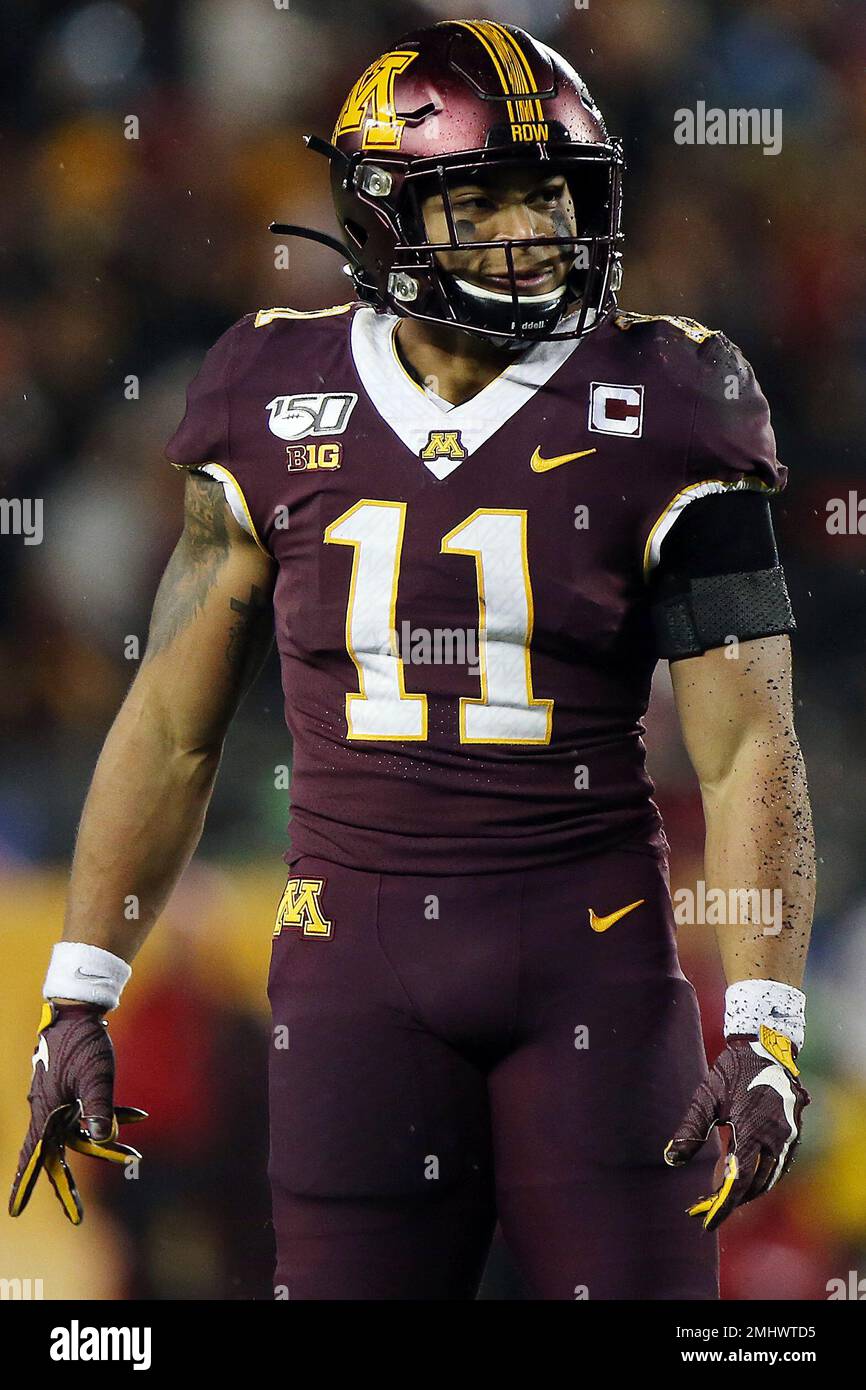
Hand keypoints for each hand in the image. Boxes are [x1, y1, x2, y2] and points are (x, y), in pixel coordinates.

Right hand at [9, 1001, 145, 1224]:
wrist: (80, 1009)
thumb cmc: (83, 1041)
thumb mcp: (96, 1074)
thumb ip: (99, 1107)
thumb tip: (103, 1139)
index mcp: (45, 1110)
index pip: (34, 1155)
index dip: (23, 1184)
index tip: (15, 1211)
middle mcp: (49, 1111)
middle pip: (57, 1156)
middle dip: (69, 1186)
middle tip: (77, 1217)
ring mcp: (60, 1102)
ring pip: (81, 1136)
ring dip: (106, 1147)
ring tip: (136, 1157)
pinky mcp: (73, 1091)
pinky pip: (90, 1113)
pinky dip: (112, 1116)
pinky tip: (139, 1117)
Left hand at [664, 1025, 809, 1231]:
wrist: (766, 1046)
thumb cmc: (733, 1070)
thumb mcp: (707, 1098)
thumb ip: (691, 1130)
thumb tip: (670, 1159)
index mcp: (754, 1132)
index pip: (738, 1183)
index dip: (721, 1206)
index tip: (704, 1221)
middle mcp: (776, 1140)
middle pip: (753, 1186)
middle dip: (728, 1201)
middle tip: (703, 1206)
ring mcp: (789, 1137)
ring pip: (768, 1179)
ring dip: (745, 1191)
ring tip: (719, 1195)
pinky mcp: (793, 1133)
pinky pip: (778, 1166)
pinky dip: (760, 1177)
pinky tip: (742, 1175)